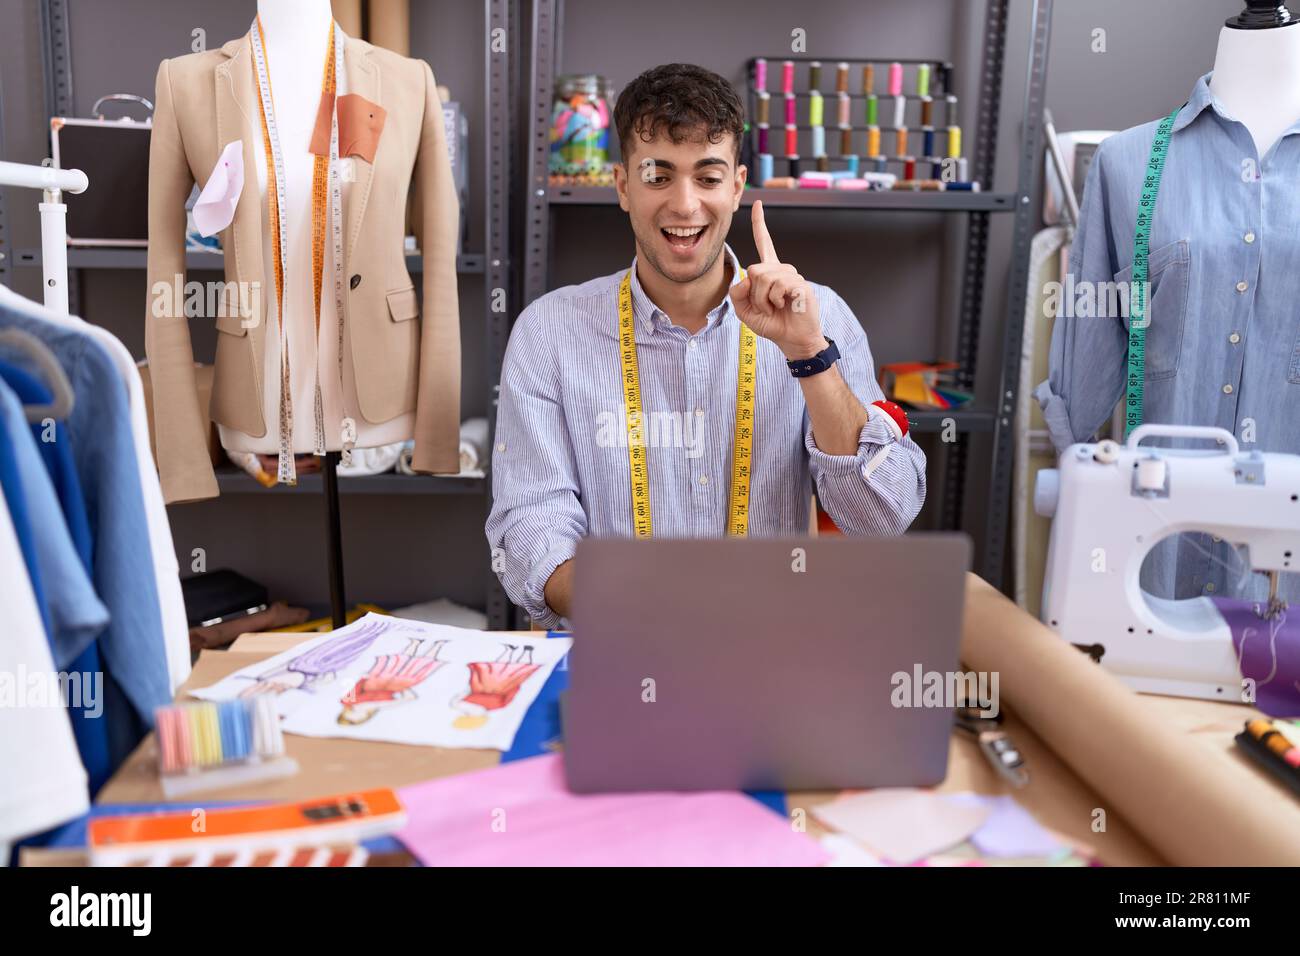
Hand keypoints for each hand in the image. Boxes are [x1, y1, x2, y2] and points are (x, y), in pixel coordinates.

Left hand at [729, 200, 826, 359]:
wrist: (792, 339)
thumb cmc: (771, 323)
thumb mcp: (744, 311)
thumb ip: (736, 293)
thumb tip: (747, 278)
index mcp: (769, 271)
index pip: (764, 243)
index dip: (759, 224)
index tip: (758, 204)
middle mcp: (781, 269)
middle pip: (753, 270)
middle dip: (754, 294)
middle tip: (766, 307)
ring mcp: (792, 275)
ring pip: (763, 278)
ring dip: (764, 300)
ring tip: (775, 308)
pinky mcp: (800, 283)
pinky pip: (777, 287)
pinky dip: (775, 302)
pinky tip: (785, 306)